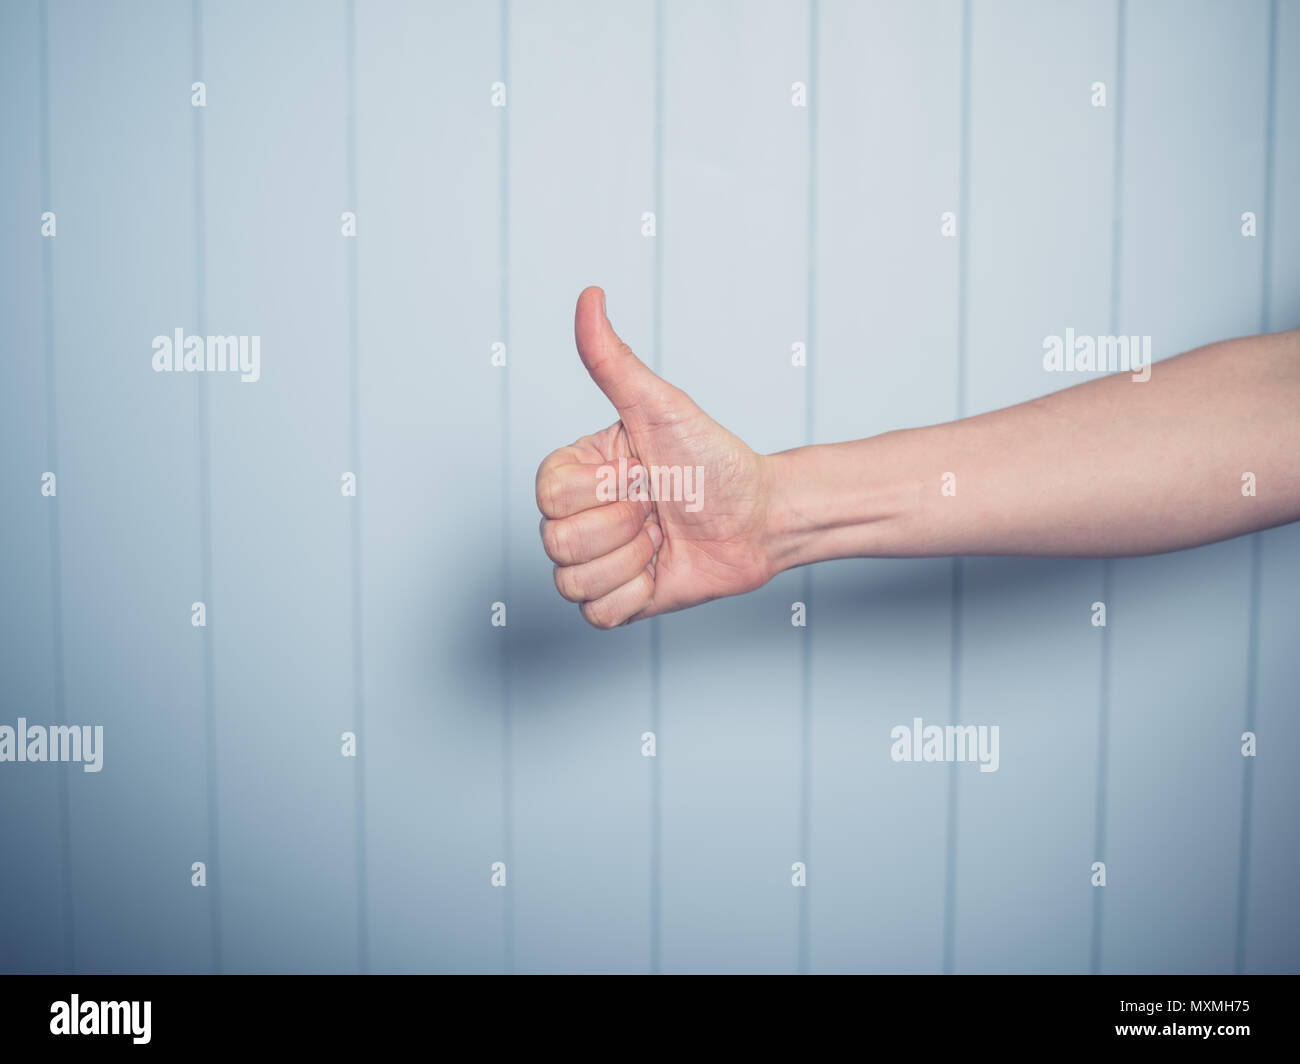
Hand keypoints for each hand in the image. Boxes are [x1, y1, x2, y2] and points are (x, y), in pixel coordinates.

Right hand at [535, 287, 776, 626]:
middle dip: (623, 526)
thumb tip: (589, 296)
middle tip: (656, 507)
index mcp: (575, 472)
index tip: (642, 473)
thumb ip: (613, 359)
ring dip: (633, 561)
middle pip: (557, 543)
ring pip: (573, 583)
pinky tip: (660, 569)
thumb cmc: (712, 458)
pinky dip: (637, 595)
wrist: (758, 516)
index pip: (549, 496)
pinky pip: (598, 615)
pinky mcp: (616, 602)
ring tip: (660, 537)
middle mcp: (577, 518)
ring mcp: (594, 562)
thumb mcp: (661, 407)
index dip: (603, 490)